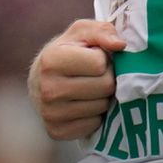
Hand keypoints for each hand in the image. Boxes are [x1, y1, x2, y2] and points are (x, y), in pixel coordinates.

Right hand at [29, 20, 122, 140]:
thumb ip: (103, 31)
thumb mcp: (84, 32)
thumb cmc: (69, 51)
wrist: (41, 80)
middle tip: (95, 75)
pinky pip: (94, 124)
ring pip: (102, 106)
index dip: (104, 60)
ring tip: (89, 88)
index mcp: (51, 60)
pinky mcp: (56, 131)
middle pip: (105, 86)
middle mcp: (47, 88)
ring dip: (102, 97)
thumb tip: (120, 45)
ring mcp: (49, 113)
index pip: (100, 64)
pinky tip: (83, 104)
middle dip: (106, 78)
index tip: (94, 58)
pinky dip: (94, 115)